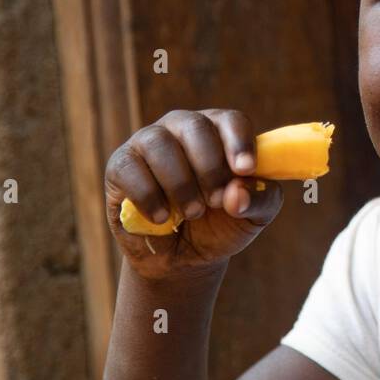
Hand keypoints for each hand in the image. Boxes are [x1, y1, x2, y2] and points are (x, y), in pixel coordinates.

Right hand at [104, 109, 281, 279]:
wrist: (182, 258)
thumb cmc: (221, 225)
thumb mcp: (253, 216)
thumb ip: (259, 200)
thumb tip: (237, 192)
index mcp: (220, 132)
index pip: (231, 121)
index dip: (239, 143)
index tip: (245, 170)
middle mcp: (183, 128)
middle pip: (195, 126)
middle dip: (209, 167)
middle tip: (217, 201)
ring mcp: (148, 142)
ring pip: (160, 145)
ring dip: (180, 184)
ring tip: (192, 213)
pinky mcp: (120, 165)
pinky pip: (130, 169)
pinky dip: (149, 196)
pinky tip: (162, 218)